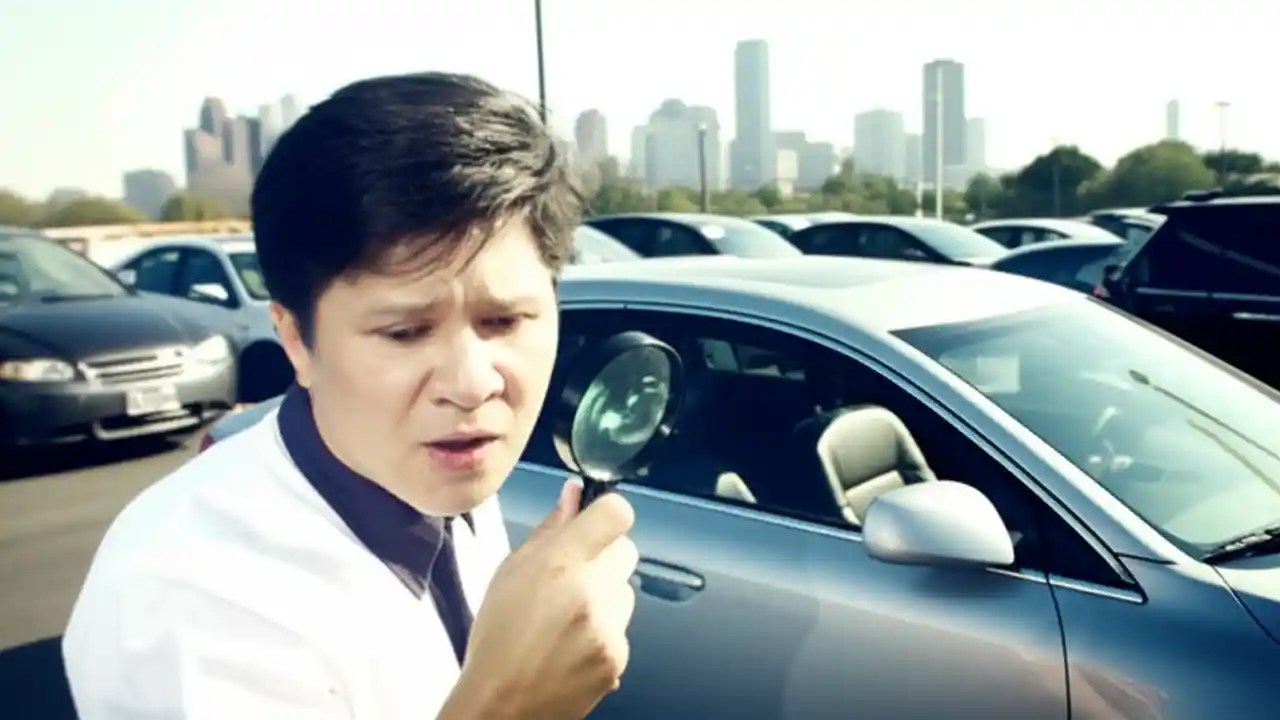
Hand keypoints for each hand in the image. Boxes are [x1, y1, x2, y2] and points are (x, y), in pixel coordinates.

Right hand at [443, 479, 638, 719]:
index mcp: (559, 565)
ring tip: (567, 617)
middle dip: (604, 557)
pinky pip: (623, 628)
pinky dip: (604, 631)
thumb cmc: (496, 640)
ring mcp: (609, 629)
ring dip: (606, 596)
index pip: (617, 513)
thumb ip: (550, 529)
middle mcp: (591, 594)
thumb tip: (572, 494)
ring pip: (626, 591)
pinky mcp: (619, 658)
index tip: (593, 522)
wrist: (501, 706)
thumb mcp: (510, 572)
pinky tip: (572, 644)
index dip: (606, 514)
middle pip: (626, 550)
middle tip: (572, 576)